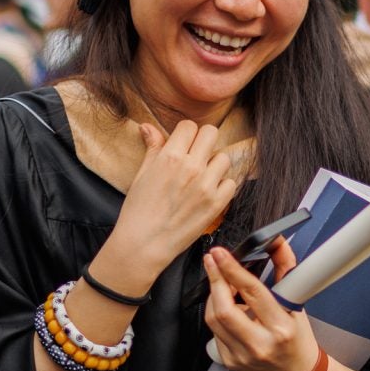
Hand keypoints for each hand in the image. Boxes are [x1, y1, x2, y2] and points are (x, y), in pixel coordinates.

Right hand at [94, 120, 239, 292]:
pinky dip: (222, 186)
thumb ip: (152, 148)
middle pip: (211, 133)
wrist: (144, 244)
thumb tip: (148, 126)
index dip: (186, 134)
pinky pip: (231, 183)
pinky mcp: (216, 204)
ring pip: (224, 157)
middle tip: (196, 156)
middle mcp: (191, 167)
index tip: (183, 144)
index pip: (189, 126)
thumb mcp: (141, 174)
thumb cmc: (138, 210)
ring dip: (214, 164)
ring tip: (202, 177)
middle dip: (203, 141)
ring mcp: (206, 186)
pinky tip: (208, 193)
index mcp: (171, 157)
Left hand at [203, 245, 318, 370]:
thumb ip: (285, 269)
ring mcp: (241, 356)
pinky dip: (216, 313)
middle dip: (214, 279)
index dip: (232, 270)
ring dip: (213, 294)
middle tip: (212, 261)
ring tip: (221, 281)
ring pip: (214, 318)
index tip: (220, 254)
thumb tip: (277, 243)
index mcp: (280, 328)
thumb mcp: (297, 305)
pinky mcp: (229, 362)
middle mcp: (260, 344)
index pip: (252, 293)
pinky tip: (224, 305)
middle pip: (224, 308)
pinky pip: (213, 331)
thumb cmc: (297, 340)